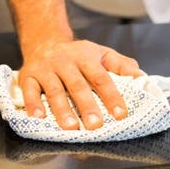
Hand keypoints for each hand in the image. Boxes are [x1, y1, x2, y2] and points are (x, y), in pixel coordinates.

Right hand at [18, 39, 143, 129]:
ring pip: (54, 90)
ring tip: (71, 127)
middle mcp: (66, 62)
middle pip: (77, 85)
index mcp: (86, 57)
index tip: (120, 114)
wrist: (45, 41)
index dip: (111, 95)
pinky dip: (33, 104)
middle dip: (87, 106)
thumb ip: (121, 65)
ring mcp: (46, 69)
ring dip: (62, 109)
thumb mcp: (101, 53)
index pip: (101, 77)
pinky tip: (38, 118)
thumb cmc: (78, 54)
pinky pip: (29, 91)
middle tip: (96, 125)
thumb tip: (141, 78)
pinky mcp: (28, 76)